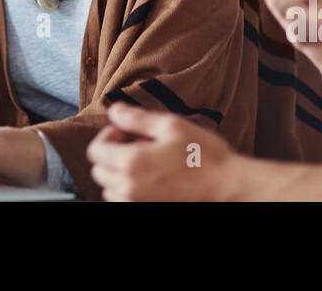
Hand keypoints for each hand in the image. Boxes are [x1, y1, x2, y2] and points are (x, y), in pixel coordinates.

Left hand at [86, 103, 242, 200]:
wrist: (227, 188)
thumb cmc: (203, 155)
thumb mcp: (171, 126)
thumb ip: (136, 118)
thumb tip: (113, 110)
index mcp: (131, 162)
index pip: (94, 151)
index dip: (106, 136)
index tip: (124, 131)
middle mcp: (128, 187)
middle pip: (98, 171)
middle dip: (110, 154)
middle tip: (134, 144)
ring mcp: (136, 204)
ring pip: (109, 189)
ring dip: (117, 174)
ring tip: (143, 163)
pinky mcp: (147, 212)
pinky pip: (123, 202)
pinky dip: (128, 191)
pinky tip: (149, 180)